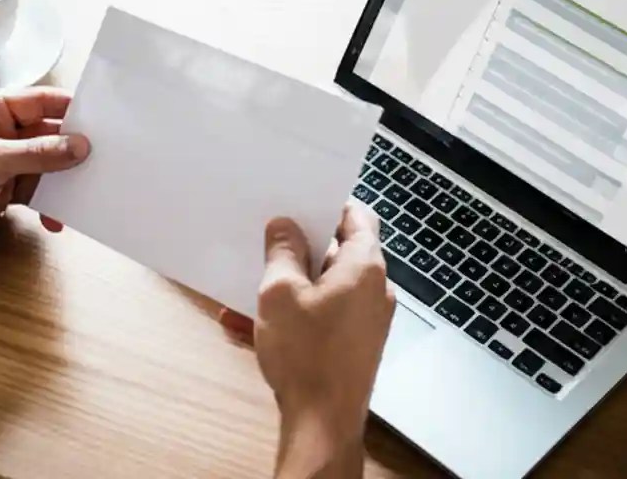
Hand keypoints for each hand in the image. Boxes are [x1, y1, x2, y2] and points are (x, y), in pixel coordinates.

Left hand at [0, 87, 89, 257]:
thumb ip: (37, 154)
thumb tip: (79, 146)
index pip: (40, 101)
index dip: (71, 109)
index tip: (104, 120)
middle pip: (48, 134)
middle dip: (72, 149)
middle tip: (105, 160)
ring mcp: (1, 162)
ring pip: (46, 165)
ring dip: (63, 181)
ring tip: (86, 194)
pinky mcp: (2, 190)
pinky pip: (36, 191)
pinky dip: (49, 204)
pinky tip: (57, 218)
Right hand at [235, 202, 394, 477]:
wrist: (322, 423)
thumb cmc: (306, 355)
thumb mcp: (280, 293)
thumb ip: (282, 252)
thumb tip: (284, 226)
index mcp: (365, 267)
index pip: (358, 217)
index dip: (328, 205)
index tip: (298, 203)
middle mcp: (375, 290)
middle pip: (340, 252)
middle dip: (301, 248)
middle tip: (267, 243)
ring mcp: (368, 319)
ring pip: (326, 287)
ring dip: (291, 286)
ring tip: (251, 290)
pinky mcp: (355, 344)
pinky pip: (323, 316)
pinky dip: (295, 315)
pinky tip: (251, 327)